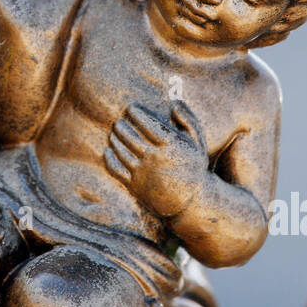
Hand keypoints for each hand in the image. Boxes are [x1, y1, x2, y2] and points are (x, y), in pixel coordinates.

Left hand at [104, 101, 207, 219]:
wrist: (191, 202)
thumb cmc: (193, 167)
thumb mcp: (198, 142)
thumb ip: (188, 120)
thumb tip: (173, 104)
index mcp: (171, 146)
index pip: (148, 125)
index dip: (137, 114)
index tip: (131, 108)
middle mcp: (155, 159)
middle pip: (131, 137)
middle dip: (122, 125)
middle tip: (119, 121)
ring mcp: (143, 173)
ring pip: (121, 151)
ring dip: (115, 138)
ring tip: (115, 131)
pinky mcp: (135, 186)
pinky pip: (116, 169)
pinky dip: (109, 157)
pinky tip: (109, 148)